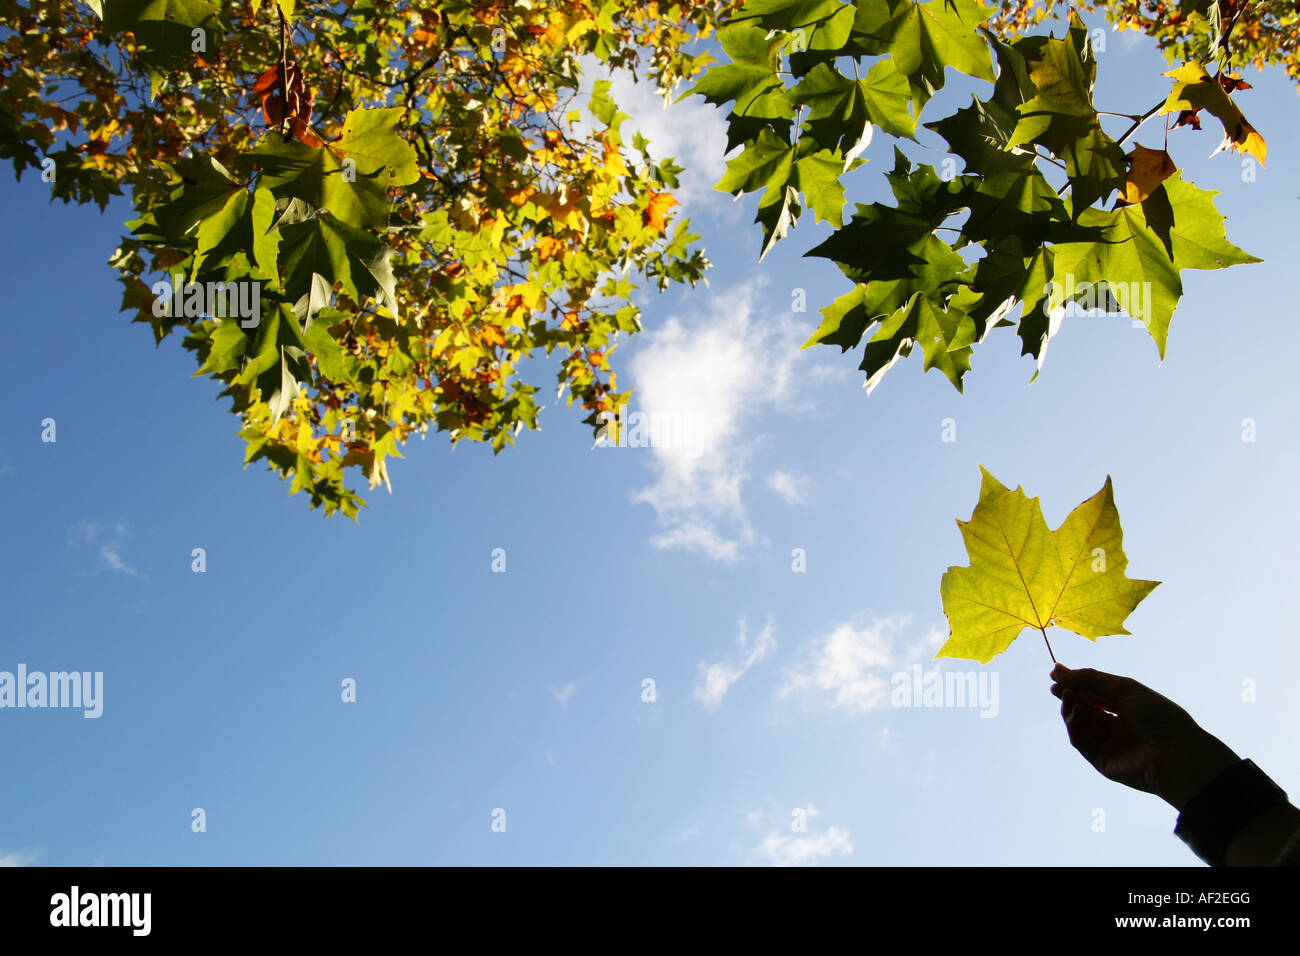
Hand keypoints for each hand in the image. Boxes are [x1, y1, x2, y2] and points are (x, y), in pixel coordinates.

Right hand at [1050, 664, 1238, 810]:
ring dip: (1071, 710)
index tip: (1056, 675)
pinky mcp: (1103, 762)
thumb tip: (1057, 669)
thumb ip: (1090, 679)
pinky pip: (1082, 742)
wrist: (1176, 753)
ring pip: (1080, 726)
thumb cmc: (1159, 716)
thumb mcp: (1124, 689)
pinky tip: (1077, 712)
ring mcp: (1110, 745)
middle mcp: (1119, 727)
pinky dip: (1075, 726)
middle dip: (1070, 697)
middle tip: (1056, 687)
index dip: (1077, 685)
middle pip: (1086, 710)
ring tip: (1068, 696)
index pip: (1096, 696)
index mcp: (1129, 710)